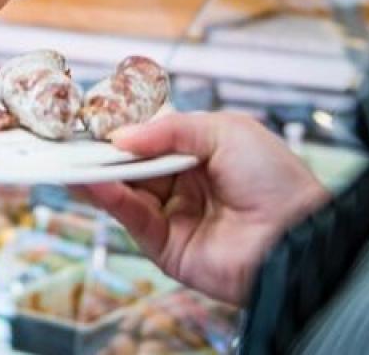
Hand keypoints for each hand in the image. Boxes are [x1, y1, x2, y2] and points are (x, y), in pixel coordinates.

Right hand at [81, 113, 330, 305]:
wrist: (296, 235)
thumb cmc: (276, 179)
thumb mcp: (224, 131)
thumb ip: (170, 130)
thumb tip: (122, 135)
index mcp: (203, 155)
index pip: (153, 140)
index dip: (126, 131)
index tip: (95, 118)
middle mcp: (186, 186)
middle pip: (134, 167)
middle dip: (104, 153)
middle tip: (71, 138)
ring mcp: (176, 217)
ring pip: (127, 192)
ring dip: (98, 175)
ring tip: (71, 158)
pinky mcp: (167, 249)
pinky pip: (133, 219)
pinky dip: (110, 199)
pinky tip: (93, 182)